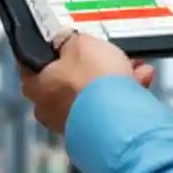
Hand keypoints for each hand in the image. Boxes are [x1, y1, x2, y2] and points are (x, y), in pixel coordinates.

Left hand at [20, 31, 155, 133]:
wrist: (120, 120)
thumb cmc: (93, 79)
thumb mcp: (79, 43)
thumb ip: (68, 39)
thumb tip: (64, 40)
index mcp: (36, 86)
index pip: (32, 63)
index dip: (48, 48)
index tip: (63, 40)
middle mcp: (49, 109)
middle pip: (67, 78)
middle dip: (91, 63)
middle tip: (105, 51)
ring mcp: (72, 123)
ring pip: (91, 93)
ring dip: (112, 77)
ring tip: (134, 64)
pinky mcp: (95, 133)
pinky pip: (107, 108)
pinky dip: (122, 94)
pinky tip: (140, 80)